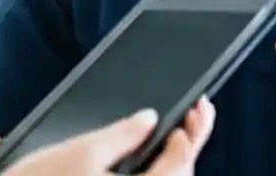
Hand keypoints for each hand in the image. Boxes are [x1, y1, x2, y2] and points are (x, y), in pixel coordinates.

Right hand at [7, 98, 215, 175]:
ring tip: (167, 138)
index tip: (194, 110)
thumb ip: (123, 133)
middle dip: (185, 150)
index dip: (192, 133)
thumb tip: (150, 119)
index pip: (181, 163)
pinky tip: (140, 163)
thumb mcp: (82, 150)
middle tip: (188, 120)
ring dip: (170, 166)